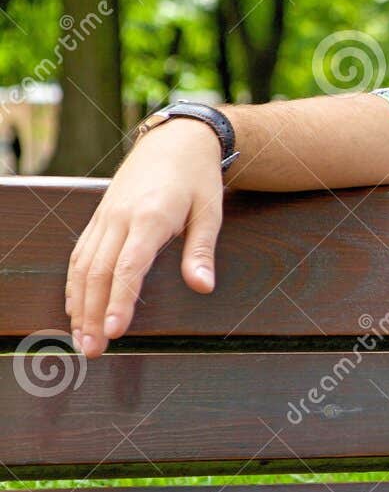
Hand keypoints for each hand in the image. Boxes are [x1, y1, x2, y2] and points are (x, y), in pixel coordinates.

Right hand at [65, 118, 224, 357]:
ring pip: (83, 266)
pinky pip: (80, 254)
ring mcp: (105, 218)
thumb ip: (202, 252)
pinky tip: (74, 307)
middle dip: (93, 314)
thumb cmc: (197, 178)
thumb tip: (203, 287)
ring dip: (79, 304)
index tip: (114, 330)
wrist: (176, 141)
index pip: (128, 267)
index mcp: (149, 217)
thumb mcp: (210, 213)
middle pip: (98, 273)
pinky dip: (74, 283)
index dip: (119, 301)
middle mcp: (120, 219)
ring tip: (81, 338)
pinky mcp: (101, 218)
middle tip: (93, 350)